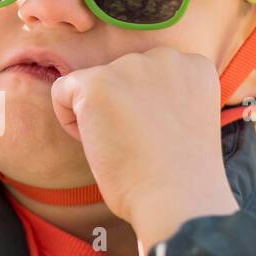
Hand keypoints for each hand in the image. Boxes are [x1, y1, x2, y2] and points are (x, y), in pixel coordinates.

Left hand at [50, 47, 238, 252]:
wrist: (179, 199)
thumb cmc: (180, 178)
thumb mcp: (185, 121)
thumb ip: (164, 98)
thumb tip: (123, 98)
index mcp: (193, 66)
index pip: (148, 77)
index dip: (144, 112)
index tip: (157, 139)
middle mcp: (165, 56)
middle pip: (119, 77)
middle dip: (119, 109)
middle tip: (139, 147)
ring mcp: (130, 66)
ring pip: (91, 84)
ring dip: (97, 115)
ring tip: (123, 148)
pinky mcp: (98, 83)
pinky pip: (62, 90)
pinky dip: (69, 121)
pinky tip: (97, 144)